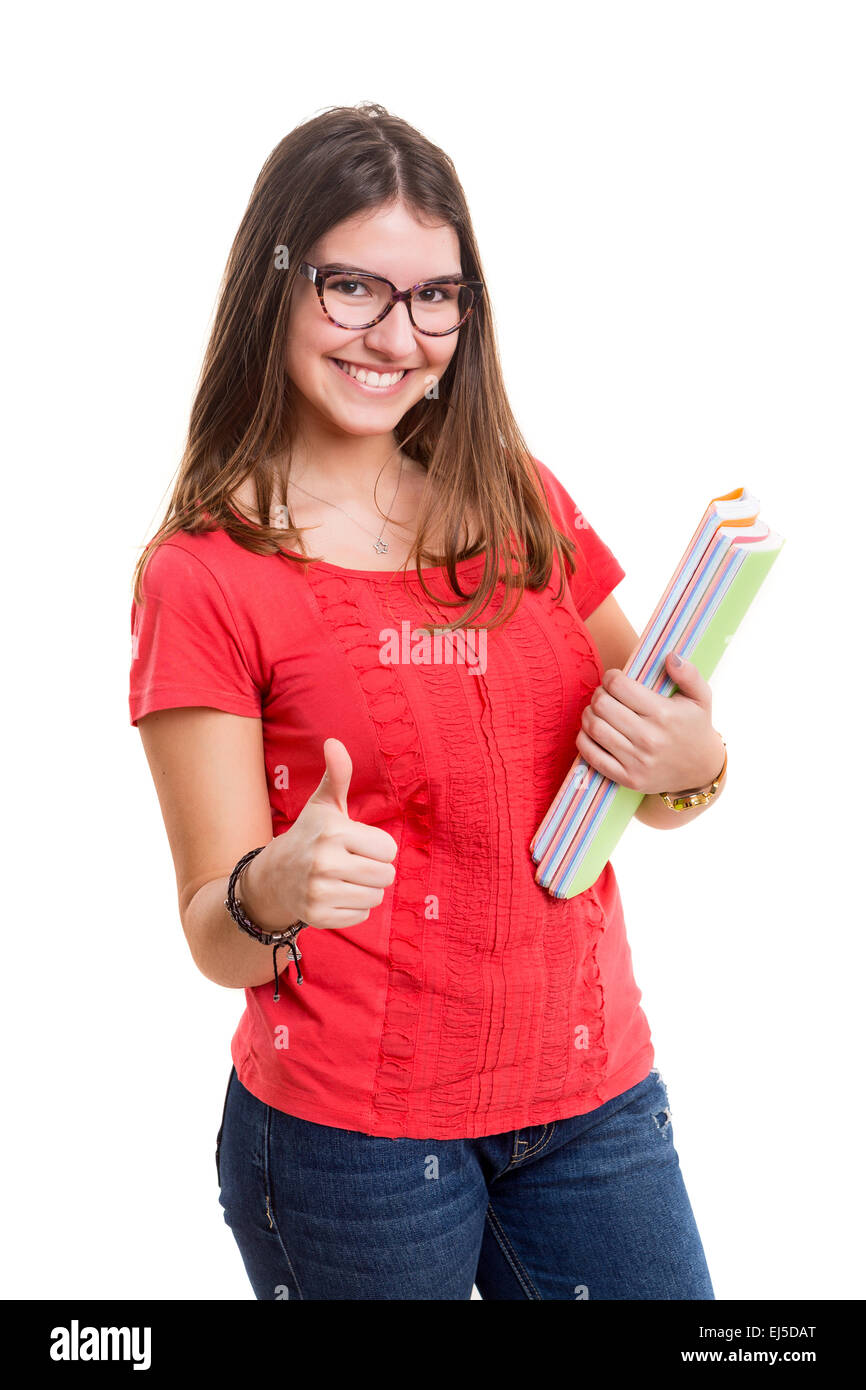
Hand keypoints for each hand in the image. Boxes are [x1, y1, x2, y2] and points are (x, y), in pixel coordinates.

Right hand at [243, 738, 397, 929]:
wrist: (274, 875)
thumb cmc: (310, 835)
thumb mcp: (324, 805)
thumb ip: (338, 775)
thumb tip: (334, 742)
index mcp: (333, 832)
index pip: (389, 849)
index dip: (377, 847)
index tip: (356, 844)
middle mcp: (324, 863)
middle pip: (386, 875)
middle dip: (375, 870)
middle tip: (352, 863)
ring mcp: (319, 892)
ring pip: (375, 897)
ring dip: (366, 890)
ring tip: (344, 879)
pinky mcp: (318, 916)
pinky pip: (361, 916)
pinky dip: (353, 908)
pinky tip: (335, 895)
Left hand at [576, 650, 723, 794]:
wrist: (700, 772)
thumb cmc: (695, 728)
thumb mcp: (701, 698)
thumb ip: (689, 674)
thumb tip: (670, 656)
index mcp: (664, 714)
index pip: (619, 686)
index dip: (611, 677)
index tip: (614, 678)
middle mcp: (649, 739)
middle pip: (601, 705)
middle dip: (598, 694)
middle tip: (604, 694)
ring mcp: (637, 761)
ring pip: (594, 728)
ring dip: (589, 714)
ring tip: (598, 711)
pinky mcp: (628, 778)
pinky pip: (591, 755)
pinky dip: (584, 739)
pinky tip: (592, 731)